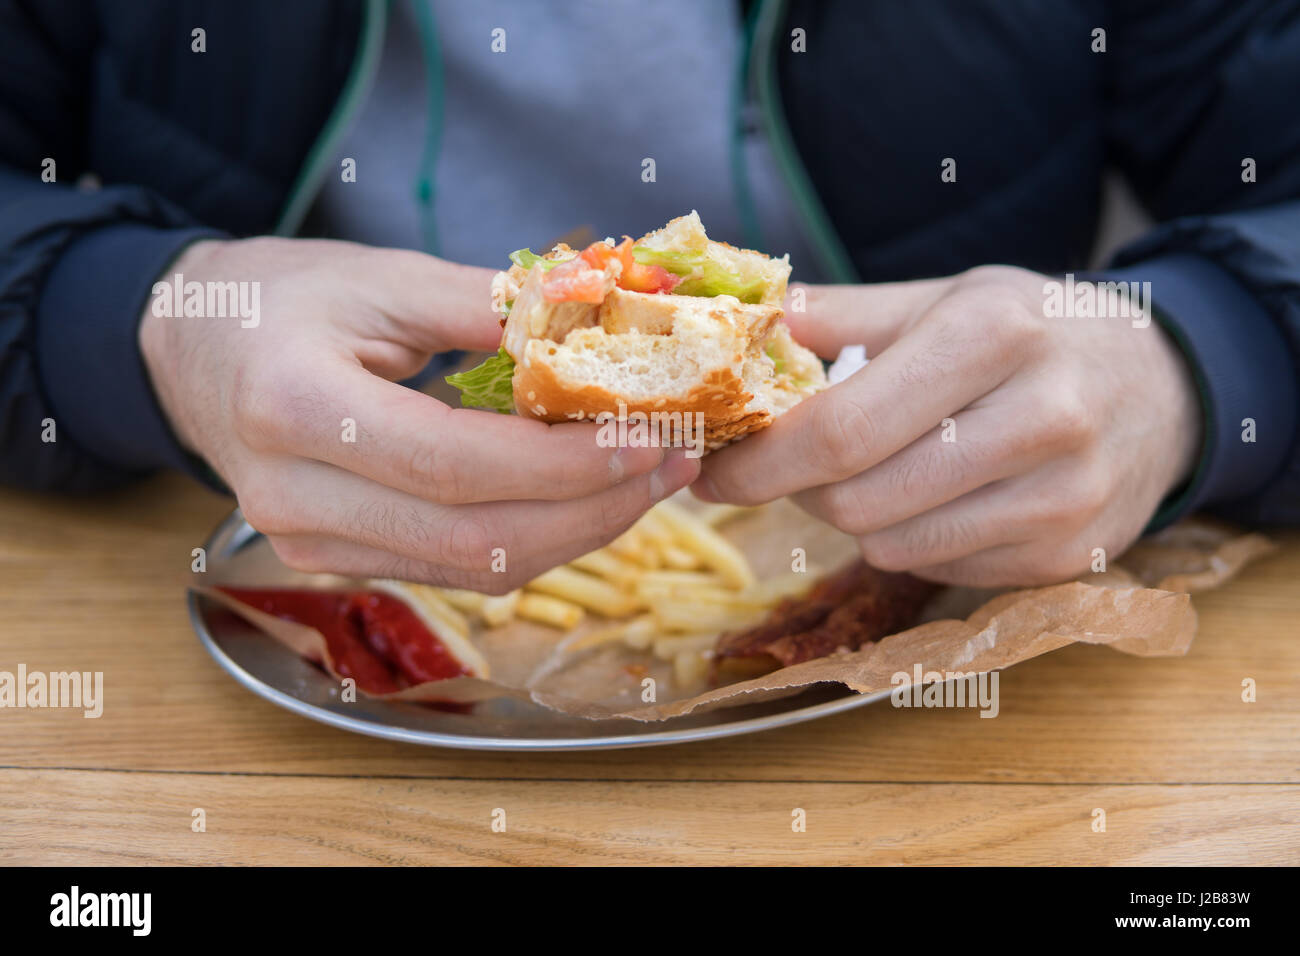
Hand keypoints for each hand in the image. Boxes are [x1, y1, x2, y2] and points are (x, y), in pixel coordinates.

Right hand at [140, 237, 697, 590]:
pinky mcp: (333, 559)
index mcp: (293, 408)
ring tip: (650, 480)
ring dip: (578, 533)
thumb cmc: (283, 297)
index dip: (566, 463)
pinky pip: (453, 567)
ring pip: (473, 568)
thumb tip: (604, 326)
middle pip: (475, 537)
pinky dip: (533, 538)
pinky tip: (588, 499)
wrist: (191, 348)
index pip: (455, 464)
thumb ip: (488, 307)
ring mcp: (309, 542)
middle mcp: (294, 496)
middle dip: (596, 510)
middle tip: (676, 463)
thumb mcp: (382, 277)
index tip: (653, 437)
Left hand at [694, 266, 1201, 586]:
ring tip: (876, 470)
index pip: (841, 429)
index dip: (760, 462)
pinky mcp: (1068, 556)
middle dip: (802, 490)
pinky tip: (936, 497)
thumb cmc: (1032, 333)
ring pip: (891, 546)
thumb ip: (835, 317)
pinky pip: (939, 569)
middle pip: (858, 499)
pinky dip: (912, 540)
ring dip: (855, 517)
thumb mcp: (943, 297)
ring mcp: (1063, 498)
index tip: (713, 471)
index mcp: (990, 336)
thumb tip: (733, 332)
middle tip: (797, 464)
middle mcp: (1039, 418)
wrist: (1161, 385)